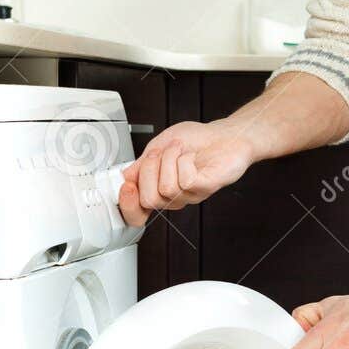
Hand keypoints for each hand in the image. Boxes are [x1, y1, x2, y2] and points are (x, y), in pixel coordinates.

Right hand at [119, 120, 256, 224]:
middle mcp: (175, 197)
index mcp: (159, 189)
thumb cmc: (196, 141)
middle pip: (148, 200)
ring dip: (169, 160)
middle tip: (159, 154)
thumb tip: (123, 176)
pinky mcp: (207, 188)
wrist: (225, 134)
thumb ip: (140, 164)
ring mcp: (191, 195)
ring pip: (166, 188)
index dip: (128, 204)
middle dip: (149, 170)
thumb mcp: (158, 147)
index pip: (138, 214)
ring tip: (179, 149)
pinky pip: (186, 181)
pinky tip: (190, 156)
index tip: (126, 185)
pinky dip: (184, 161)